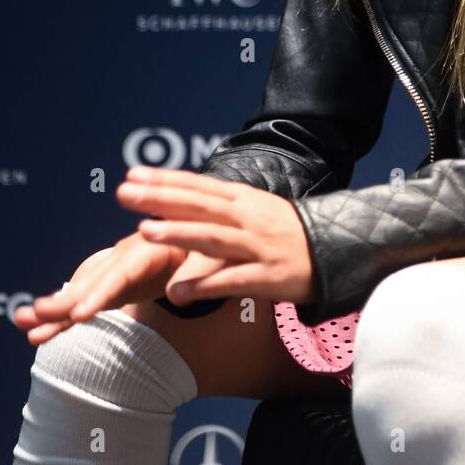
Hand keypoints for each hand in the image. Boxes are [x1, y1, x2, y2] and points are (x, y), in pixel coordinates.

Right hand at [12, 233, 198, 345]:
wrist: (206, 234)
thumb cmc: (215, 248)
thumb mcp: (216, 258)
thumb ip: (199, 274)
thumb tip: (179, 296)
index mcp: (153, 246)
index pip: (124, 271)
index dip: (100, 292)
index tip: (79, 312)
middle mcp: (127, 255)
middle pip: (93, 280)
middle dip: (65, 300)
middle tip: (38, 315)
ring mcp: (116, 269)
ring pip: (81, 290)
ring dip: (53, 307)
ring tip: (24, 323)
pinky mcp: (112, 284)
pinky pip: (84, 301)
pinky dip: (61, 317)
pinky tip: (36, 333)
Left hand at [116, 166, 316, 305]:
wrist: (340, 251)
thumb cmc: (289, 234)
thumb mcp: (256, 212)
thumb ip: (220, 209)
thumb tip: (180, 201)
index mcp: (243, 201)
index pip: (198, 186)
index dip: (166, 180)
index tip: (133, 174)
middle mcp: (248, 218)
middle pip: (199, 205)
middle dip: (160, 198)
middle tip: (125, 193)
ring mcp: (258, 247)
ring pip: (213, 238)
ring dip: (178, 234)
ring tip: (143, 232)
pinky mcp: (268, 277)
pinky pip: (232, 280)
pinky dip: (204, 285)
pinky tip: (176, 291)